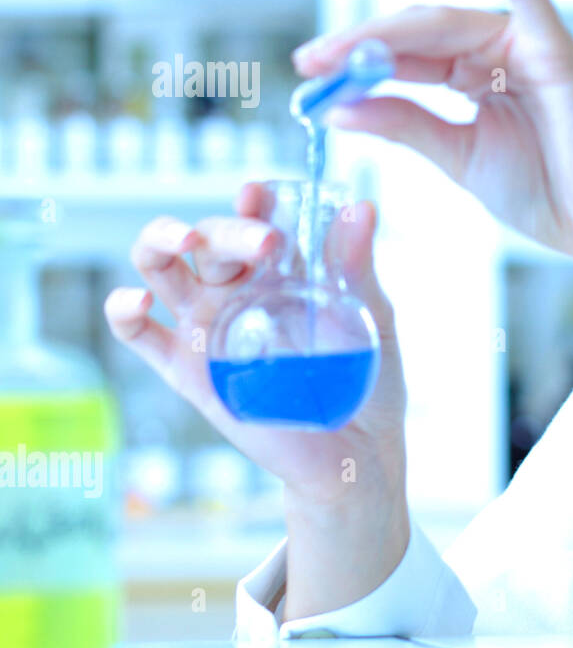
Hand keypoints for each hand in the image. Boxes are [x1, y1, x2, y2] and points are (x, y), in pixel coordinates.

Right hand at [103, 181, 407, 506]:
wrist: (355, 452)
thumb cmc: (367, 380)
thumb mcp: (372, 318)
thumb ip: (358, 266)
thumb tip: (362, 208)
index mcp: (280, 270)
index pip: (254, 219)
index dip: (250, 202)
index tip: (258, 194)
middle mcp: (236, 288)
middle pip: (209, 238)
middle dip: (229, 230)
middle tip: (265, 244)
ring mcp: (206, 325)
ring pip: (159, 265)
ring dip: (159, 241)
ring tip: (181, 240)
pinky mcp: (185, 369)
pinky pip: (137, 334)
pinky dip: (124, 309)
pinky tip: (139, 301)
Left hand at [292, 0, 572, 278]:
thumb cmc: (547, 195)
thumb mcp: (457, 156)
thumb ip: (403, 125)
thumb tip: (336, 108)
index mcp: (475, 80)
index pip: (405, 59)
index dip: (354, 62)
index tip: (306, 74)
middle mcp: (497, 55)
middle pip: (416, 34)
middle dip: (360, 45)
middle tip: (312, 61)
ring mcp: (527, 45)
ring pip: (446, 18)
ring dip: (388, 31)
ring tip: (341, 50)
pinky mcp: (553, 45)